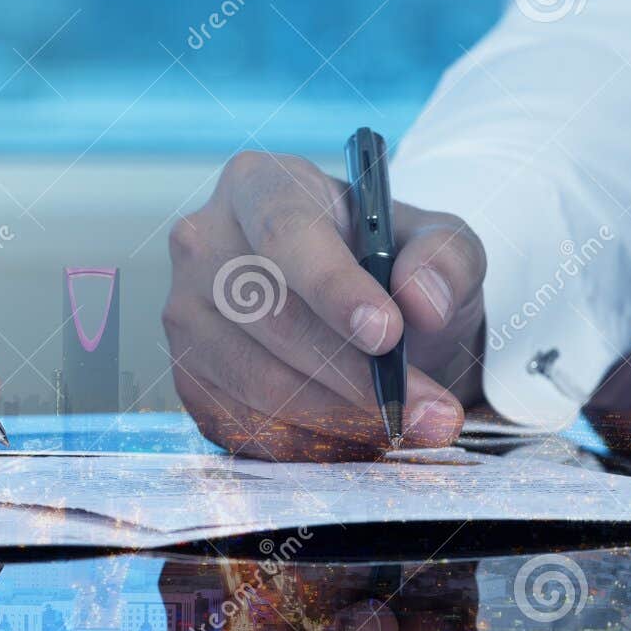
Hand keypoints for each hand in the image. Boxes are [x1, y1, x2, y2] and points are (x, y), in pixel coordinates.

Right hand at [163, 151, 483, 459]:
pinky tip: (360, 438)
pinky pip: (244, 426)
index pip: (285, 232)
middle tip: (427, 411)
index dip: (334, 287)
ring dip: (342, 420)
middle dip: (356, 376)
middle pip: (272, 318)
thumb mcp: (438, 244)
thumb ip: (445, 259)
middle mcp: (203, 244)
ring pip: (258, 383)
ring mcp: (185, 316)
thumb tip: (422, 301)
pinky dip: (310, 445)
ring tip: (409, 428)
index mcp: (258, 185)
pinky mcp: (188, 379)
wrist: (351, 315)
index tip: (388, 335)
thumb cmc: (389, 267)